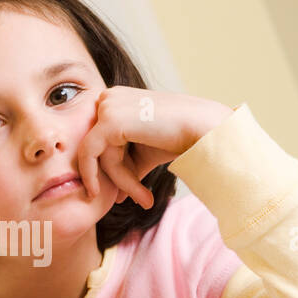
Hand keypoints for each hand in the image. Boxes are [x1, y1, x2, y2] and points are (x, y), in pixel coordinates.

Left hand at [76, 88, 232, 208]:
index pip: (101, 140)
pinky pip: (92, 156)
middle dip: (118, 177)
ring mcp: (107, 106)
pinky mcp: (108, 120)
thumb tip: (116, 196)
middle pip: (97, 147)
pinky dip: (105, 178)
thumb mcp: (145, 153)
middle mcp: (108, 98)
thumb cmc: (179, 138)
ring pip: (96, 155)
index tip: (129, 194)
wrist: (204, 129)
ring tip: (146, 198)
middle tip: (143, 200)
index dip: (115, 169)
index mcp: (115, 100)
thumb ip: (126, 168)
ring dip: (121, 181)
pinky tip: (117, 195)